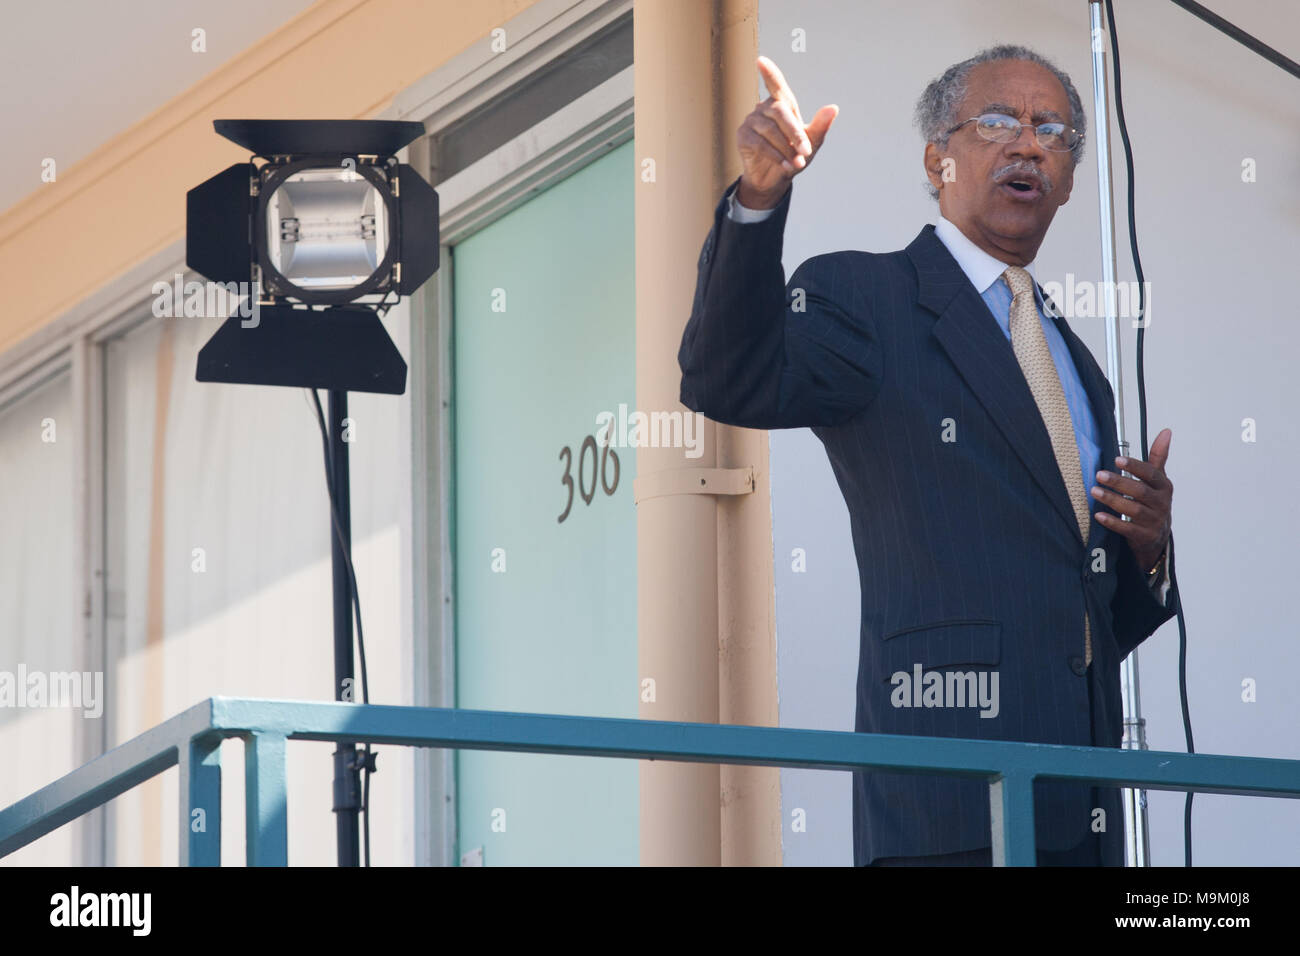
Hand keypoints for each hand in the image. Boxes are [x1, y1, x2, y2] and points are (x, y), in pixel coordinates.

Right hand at [735, 56, 837, 207]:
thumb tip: (833, 108)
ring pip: (770, 130)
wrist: (775, 179)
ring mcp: (751, 121)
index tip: (761, 61)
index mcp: (782, 104)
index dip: (770, 73)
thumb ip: (821, 126)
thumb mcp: (811, 144)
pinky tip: (784, 165)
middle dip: (794, 133)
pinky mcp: (743, 136)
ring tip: (796, 163)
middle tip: (806, 152)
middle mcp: (764, 108)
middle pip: (779, 111)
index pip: (776, 85)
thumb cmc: (793, 156)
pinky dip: (775, 155)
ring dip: (786, 149)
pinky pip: (760, 143)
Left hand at [1090, 428, 1173, 572]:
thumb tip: (1166, 431)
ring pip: (1133, 509)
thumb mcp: (1157, 480)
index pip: (1151, 474)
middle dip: (1119, 482)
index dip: (1135, 467)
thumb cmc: (1153, 502)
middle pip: (1140, 491)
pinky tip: (1098, 515)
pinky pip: (1127, 529)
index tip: (1117, 459)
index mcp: (1164, 487)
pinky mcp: (1144, 536)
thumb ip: (1158, 457)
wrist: (1157, 536)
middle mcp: (1162, 503)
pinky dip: (1112, 522)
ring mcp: (1154, 521)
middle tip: (1099, 474)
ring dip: (1112, 500)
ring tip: (1094, 491)